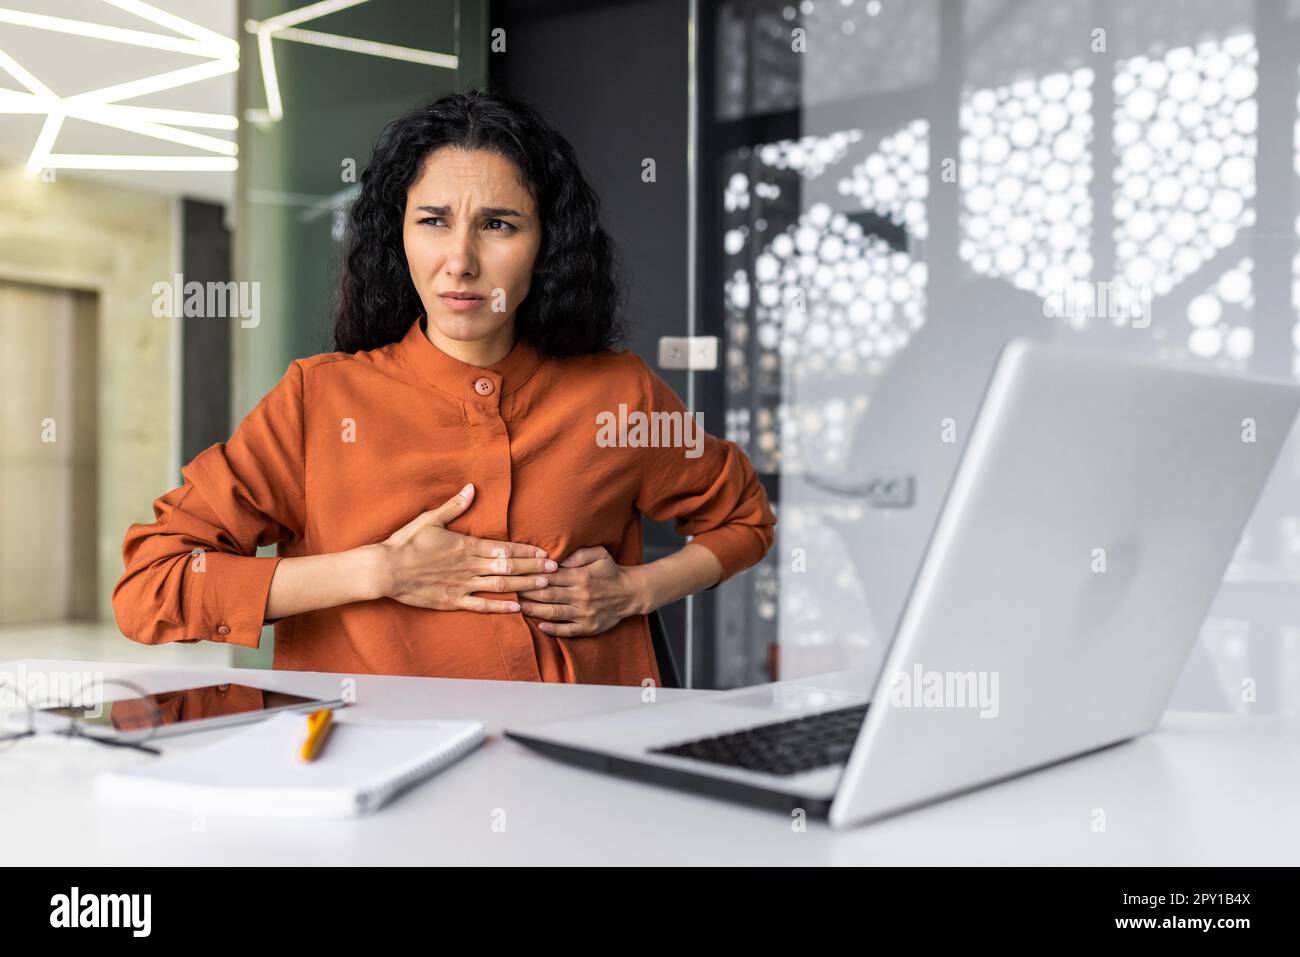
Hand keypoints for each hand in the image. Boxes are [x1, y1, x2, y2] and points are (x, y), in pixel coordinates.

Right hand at [377, 484, 556, 612]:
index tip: (544, 553)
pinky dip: (500, 607)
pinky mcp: (453, 601)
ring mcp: (462, 585)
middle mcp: (469, 565)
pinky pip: (481, 605)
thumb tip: (471, 489)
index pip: (503, 548)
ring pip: (500, 585)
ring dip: (524, 585)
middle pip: (508, 567)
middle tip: (555, 570)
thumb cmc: (406, 543)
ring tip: (545, 585)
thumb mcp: (430, 520)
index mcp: (466, 545)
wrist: (385, 569)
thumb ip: (454, 506)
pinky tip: (517, 608)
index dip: (526, 551)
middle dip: (533, 568)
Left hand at [517, 546, 645, 636]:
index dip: (531, 575)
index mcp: (581, 576)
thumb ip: (579, 553)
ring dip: (533, 610)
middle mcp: (581, 595)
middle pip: (547, 595)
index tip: (517, 574)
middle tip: (510, 590)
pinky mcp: (588, 627)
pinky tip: (540, 626)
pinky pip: (567, 630)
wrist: (630, 593)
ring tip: (518, 607)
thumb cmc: (610, 572)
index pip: (550, 576)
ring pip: (553, 612)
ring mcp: (584, 613)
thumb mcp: (600, 554)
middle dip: (527, 593)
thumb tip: (558, 558)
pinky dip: (552, 629)